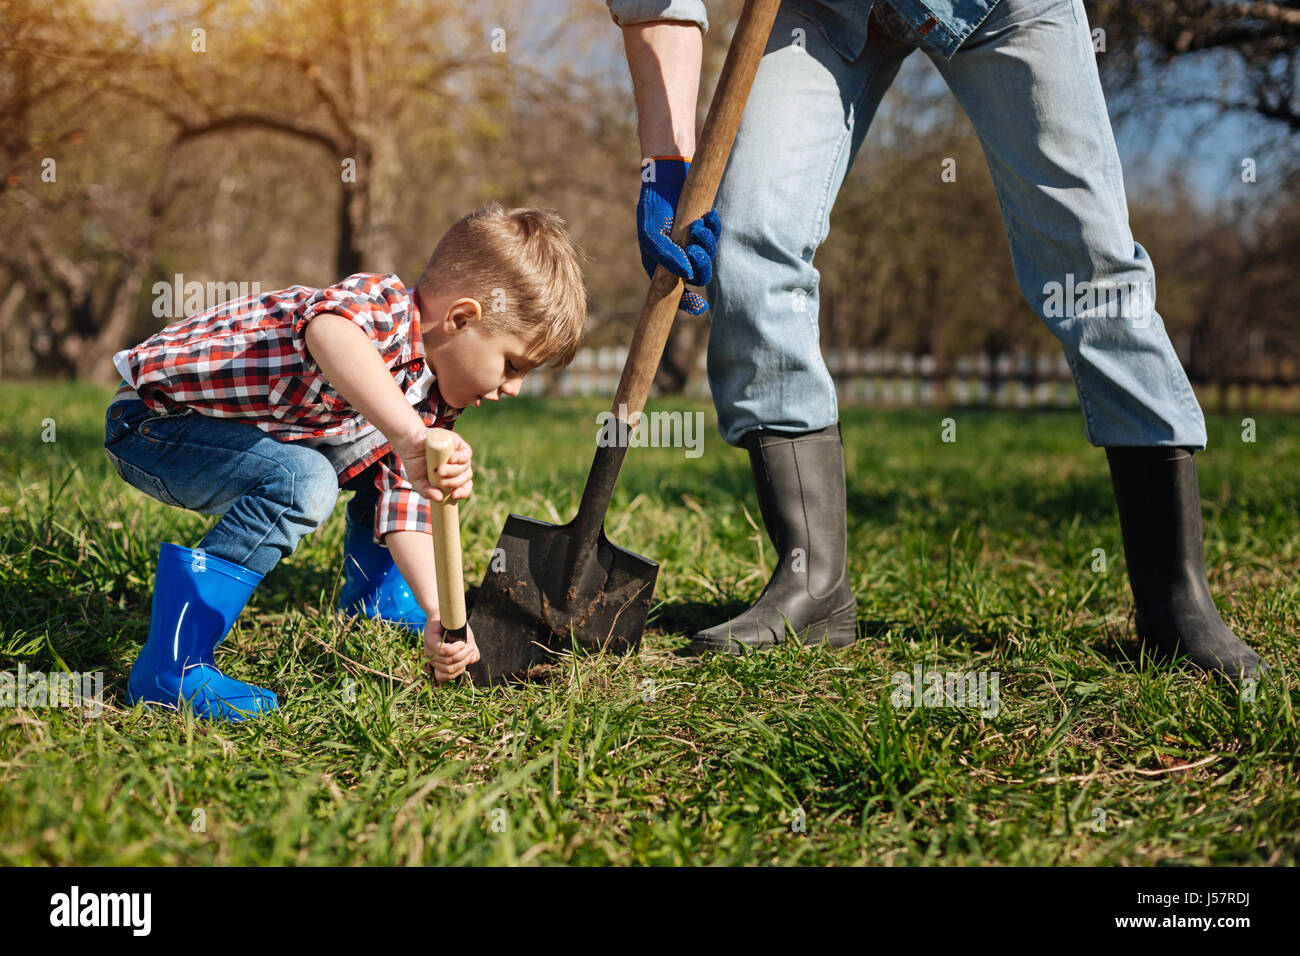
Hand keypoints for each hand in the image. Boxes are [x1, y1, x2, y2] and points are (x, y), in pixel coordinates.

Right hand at [392, 426, 472, 502]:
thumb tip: (439, 498)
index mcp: (452, 477)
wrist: (408, 443)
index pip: (465, 487)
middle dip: (454, 482)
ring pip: (466, 466)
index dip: (463, 492)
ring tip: (439, 471)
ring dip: (454, 471)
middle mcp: (458, 466)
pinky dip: (461, 458)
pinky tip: (451, 460)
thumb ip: (426, 491)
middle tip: (440, 482)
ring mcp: (459, 454)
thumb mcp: (418, 481)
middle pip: (466, 477)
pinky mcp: (458, 443)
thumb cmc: (415, 463)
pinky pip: (466, 452)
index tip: (453, 495)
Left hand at [422, 618, 478, 681]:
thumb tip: (472, 661)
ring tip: (468, 644)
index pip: (443, 677)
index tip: (466, 661)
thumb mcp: (466, 644)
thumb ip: (470, 654)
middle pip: (449, 669)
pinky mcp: (430, 641)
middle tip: (471, 649)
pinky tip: (461, 642)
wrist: (449, 613)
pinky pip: (445, 651)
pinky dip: (456, 648)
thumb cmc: (456, 629)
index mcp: (437, 663)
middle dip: (464, 660)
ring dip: (463, 653)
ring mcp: (429, 650)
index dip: (458, 672)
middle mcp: (431, 659)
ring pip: (448, 660)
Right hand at [637, 157, 720, 314]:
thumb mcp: (651, 233)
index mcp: (661, 266)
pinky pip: (716, 237)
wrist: (666, 177)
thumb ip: (666, 256)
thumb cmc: (653, 207)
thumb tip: (687, 276)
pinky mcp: (704, 230)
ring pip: (709, 257)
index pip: (675, 293)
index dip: (687, 302)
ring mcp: (692, 244)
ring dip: (707, 243)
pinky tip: (709, 217)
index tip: (699, 306)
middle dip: (701, 265)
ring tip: (697, 225)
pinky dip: (714, 229)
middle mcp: (678, 258)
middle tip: (695, 249)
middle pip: (699, 276)